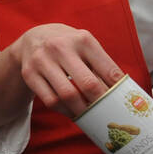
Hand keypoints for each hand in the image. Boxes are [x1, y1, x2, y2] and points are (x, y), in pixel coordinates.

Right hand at [8, 23, 122, 117]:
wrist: (33, 38)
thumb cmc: (68, 46)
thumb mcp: (85, 46)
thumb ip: (101, 65)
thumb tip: (122, 93)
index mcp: (82, 39)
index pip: (107, 70)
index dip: (117, 90)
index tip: (122, 102)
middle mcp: (60, 47)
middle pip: (88, 84)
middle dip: (100, 103)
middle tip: (107, 112)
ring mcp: (42, 60)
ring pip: (67, 95)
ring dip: (82, 110)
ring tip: (89, 114)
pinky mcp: (29, 73)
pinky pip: (50, 100)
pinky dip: (64, 110)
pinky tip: (71, 111)